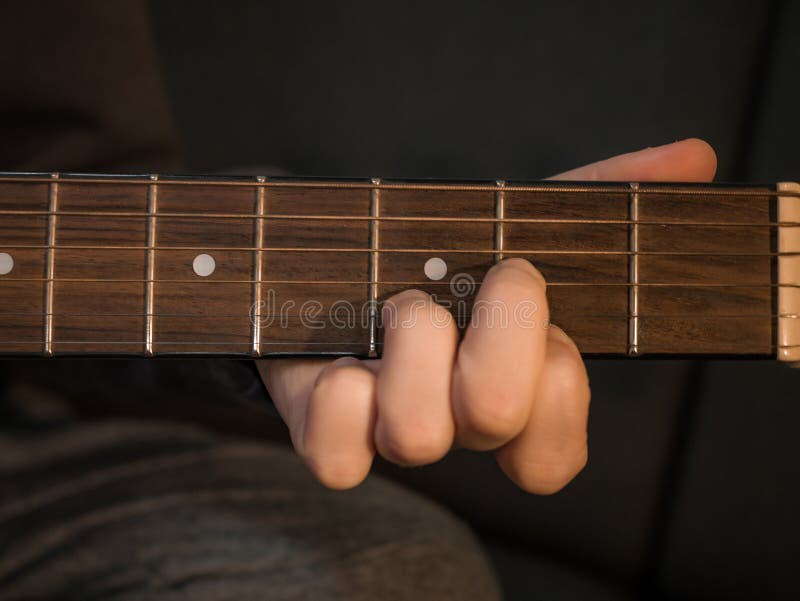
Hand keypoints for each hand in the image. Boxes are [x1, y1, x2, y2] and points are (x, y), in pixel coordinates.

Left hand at [256, 138, 716, 492]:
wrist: (323, 273)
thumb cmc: (428, 259)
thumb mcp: (510, 223)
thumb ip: (593, 201)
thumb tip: (692, 158)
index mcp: (513, 394)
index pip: (557, 453)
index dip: (556, 388)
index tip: (525, 290)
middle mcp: (456, 425)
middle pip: (495, 415)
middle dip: (493, 329)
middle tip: (473, 282)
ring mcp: (388, 434)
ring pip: (418, 435)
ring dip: (412, 344)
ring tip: (394, 308)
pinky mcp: (325, 434)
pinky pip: (340, 455)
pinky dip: (342, 400)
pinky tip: (341, 362)